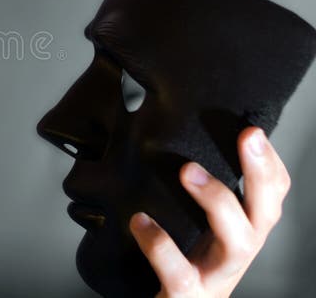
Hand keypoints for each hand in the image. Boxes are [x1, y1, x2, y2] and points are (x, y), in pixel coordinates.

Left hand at [128, 126, 290, 297]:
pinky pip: (179, 273)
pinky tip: (140, 221)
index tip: (253, 131)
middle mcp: (235, 255)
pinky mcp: (186, 296)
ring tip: (187, 169)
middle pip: (265, 215)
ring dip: (218, 201)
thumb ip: (193, 198)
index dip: (270, 165)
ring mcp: (214, 277)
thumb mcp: (194, 231)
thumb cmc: (180, 268)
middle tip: (247, 137)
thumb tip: (176, 147)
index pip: (271, 197)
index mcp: (239, 233)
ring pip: (238, 243)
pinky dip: (160, 244)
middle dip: (260, 174)